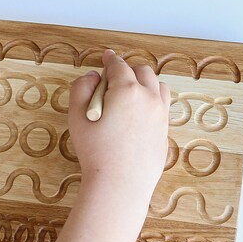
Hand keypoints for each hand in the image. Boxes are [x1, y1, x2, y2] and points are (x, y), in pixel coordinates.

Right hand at [67, 49, 170, 205]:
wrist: (119, 184)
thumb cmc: (95, 152)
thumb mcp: (77, 117)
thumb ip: (81, 89)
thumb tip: (94, 76)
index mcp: (127, 90)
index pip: (119, 66)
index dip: (111, 60)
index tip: (107, 57)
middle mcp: (149, 98)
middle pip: (142, 72)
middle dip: (128, 70)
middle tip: (114, 78)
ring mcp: (161, 115)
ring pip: (158, 87)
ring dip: (145, 83)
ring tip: (131, 91)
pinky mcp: (165, 131)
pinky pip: (163, 106)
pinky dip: (152, 100)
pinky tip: (141, 110)